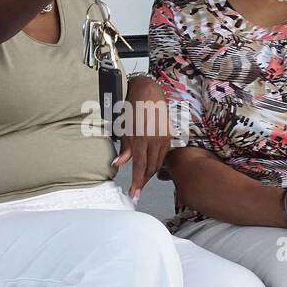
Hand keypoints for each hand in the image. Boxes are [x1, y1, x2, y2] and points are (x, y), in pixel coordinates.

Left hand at [112, 76, 170, 200]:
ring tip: (141, 181)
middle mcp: (156, 140)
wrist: (148, 91)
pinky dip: (156, 163)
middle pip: (150, 168)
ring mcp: (164, 138)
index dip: (137, 183)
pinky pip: (163, 155)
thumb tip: (118, 164)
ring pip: (158, 163)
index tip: (134, 195)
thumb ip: (125, 149)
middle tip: (135, 190)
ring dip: (149, 174)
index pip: (140, 167)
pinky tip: (150, 166)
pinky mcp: (168, 136)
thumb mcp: (125, 128)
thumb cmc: (133, 107)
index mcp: (143, 139)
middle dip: (143, 181)